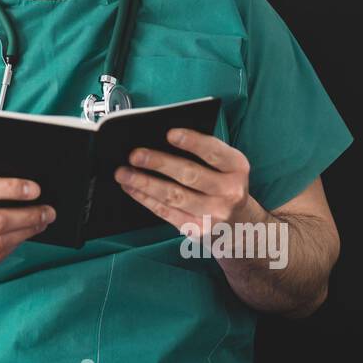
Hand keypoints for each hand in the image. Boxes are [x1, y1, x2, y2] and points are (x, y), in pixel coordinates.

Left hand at [113, 128, 258, 238]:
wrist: (238, 224)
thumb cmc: (222, 182)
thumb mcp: (224, 164)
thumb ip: (202, 152)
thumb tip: (159, 139)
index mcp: (237, 167)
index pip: (214, 152)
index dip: (192, 142)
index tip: (168, 133)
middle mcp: (230, 192)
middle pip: (190, 175)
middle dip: (159, 163)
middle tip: (134, 155)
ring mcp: (214, 214)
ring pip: (174, 196)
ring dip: (144, 183)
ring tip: (123, 173)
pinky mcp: (197, 229)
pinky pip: (166, 212)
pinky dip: (145, 199)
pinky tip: (131, 188)